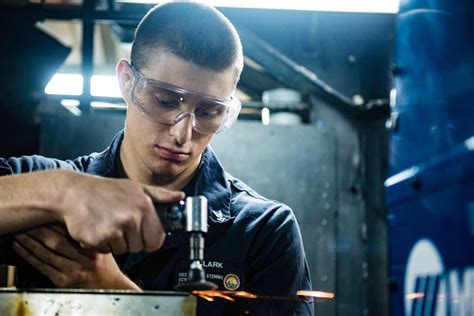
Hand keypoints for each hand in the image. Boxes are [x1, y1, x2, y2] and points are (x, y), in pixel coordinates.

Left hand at [12, 225, 139, 289]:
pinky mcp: (62, 281)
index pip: (70, 232)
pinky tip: (21, 248)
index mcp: (93, 248)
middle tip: (27, 220)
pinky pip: (42, 267)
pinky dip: (29, 256)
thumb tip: (68, 217)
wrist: (109, 287)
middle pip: (56, 241)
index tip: (44, 211)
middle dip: (39, 230)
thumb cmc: (105, 265)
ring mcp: (72, 271)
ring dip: (30, 242)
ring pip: (46, 254)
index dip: (54, 221)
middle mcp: (83, 259)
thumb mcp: (102, 246)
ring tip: (20, 231)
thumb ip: (88, 235)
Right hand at [59, 172, 184, 253]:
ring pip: (124, 250)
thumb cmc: (105, 190)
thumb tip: (180, 197)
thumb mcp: (135, 187)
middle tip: (121, 227)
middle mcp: (132, 217)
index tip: (142, 234)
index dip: (150, 239)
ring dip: (116, 242)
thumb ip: (160, 195)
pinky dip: (101, 244)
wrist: (72, 193)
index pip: (158, 238)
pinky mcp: (98, 239)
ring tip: (107, 223)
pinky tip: (97, 227)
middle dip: (133, 242)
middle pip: (141, 247)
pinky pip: (107, 251)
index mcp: (144, 205)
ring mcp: (115, 229)